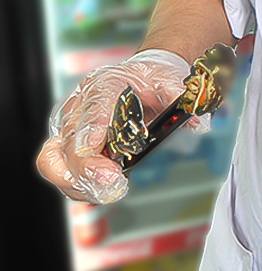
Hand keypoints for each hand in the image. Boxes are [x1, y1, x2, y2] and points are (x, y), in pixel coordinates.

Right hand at [36, 49, 207, 203]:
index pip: (92, 108)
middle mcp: (77, 107)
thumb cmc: (149, 80)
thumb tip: (197, 122)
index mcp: (102, 85)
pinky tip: (104, 190)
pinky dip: (80, 186)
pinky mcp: (68, 148)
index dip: (90, 129)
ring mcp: (69, 129)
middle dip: (85, 167)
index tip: (92, 148)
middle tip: (112, 181)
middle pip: (68, 141)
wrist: (139, 80)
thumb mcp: (169, 80)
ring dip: (80, 182)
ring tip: (110, 191)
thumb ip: (181, 98)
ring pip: (55, 161)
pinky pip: (63, 172)